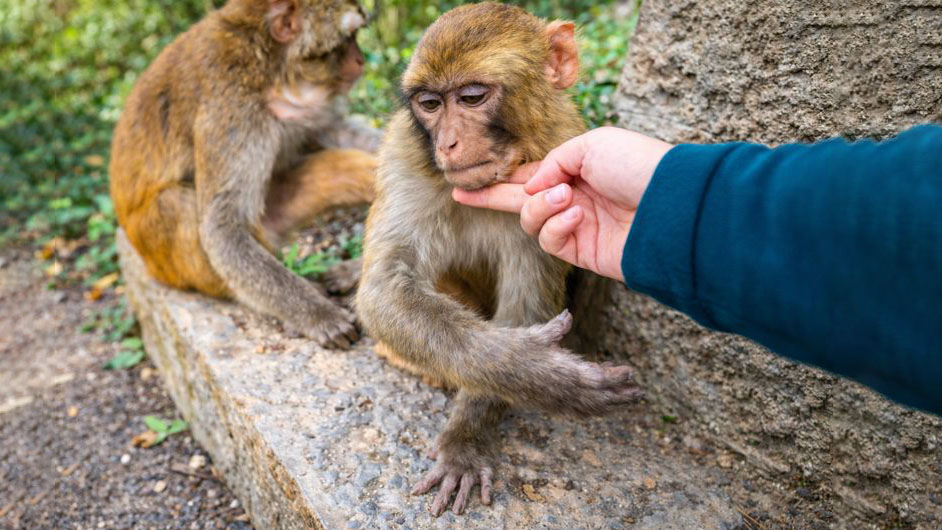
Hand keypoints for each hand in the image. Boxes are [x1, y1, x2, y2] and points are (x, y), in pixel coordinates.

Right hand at [453, 127, 671, 280]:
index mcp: (578, 170)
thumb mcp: (591, 145)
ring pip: (530, 221)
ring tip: (567, 198)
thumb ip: (553, 162)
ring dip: (540, 208)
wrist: (671, 207)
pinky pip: (548, 241)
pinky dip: (555, 226)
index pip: (532, 176)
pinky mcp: (581, 252)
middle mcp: (575, 198)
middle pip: (521, 200)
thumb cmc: (638, 166)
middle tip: (461, 194)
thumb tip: (533, 187)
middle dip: (490, 198)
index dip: (505, 178)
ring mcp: (577, 226)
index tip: (472, 179)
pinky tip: (576, 216)